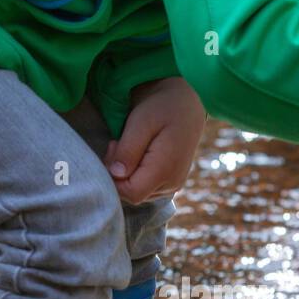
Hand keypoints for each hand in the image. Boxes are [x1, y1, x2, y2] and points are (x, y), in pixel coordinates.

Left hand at [105, 77, 205, 204]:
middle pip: (132, 195)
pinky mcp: (170, 183)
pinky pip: (144, 188)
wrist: (186, 103)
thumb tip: (116, 174)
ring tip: (128, 146)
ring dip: (125, 173)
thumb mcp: (141, 121)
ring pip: (136, 193)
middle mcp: (171, 183)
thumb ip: (128, 149)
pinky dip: (134, 174)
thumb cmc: (162, 107)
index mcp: (166, 169)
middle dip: (117, 174)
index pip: (131, 193)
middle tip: (117, 143)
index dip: (113, 178)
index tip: (112, 148)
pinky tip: (136, 154)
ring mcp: (172, 185)